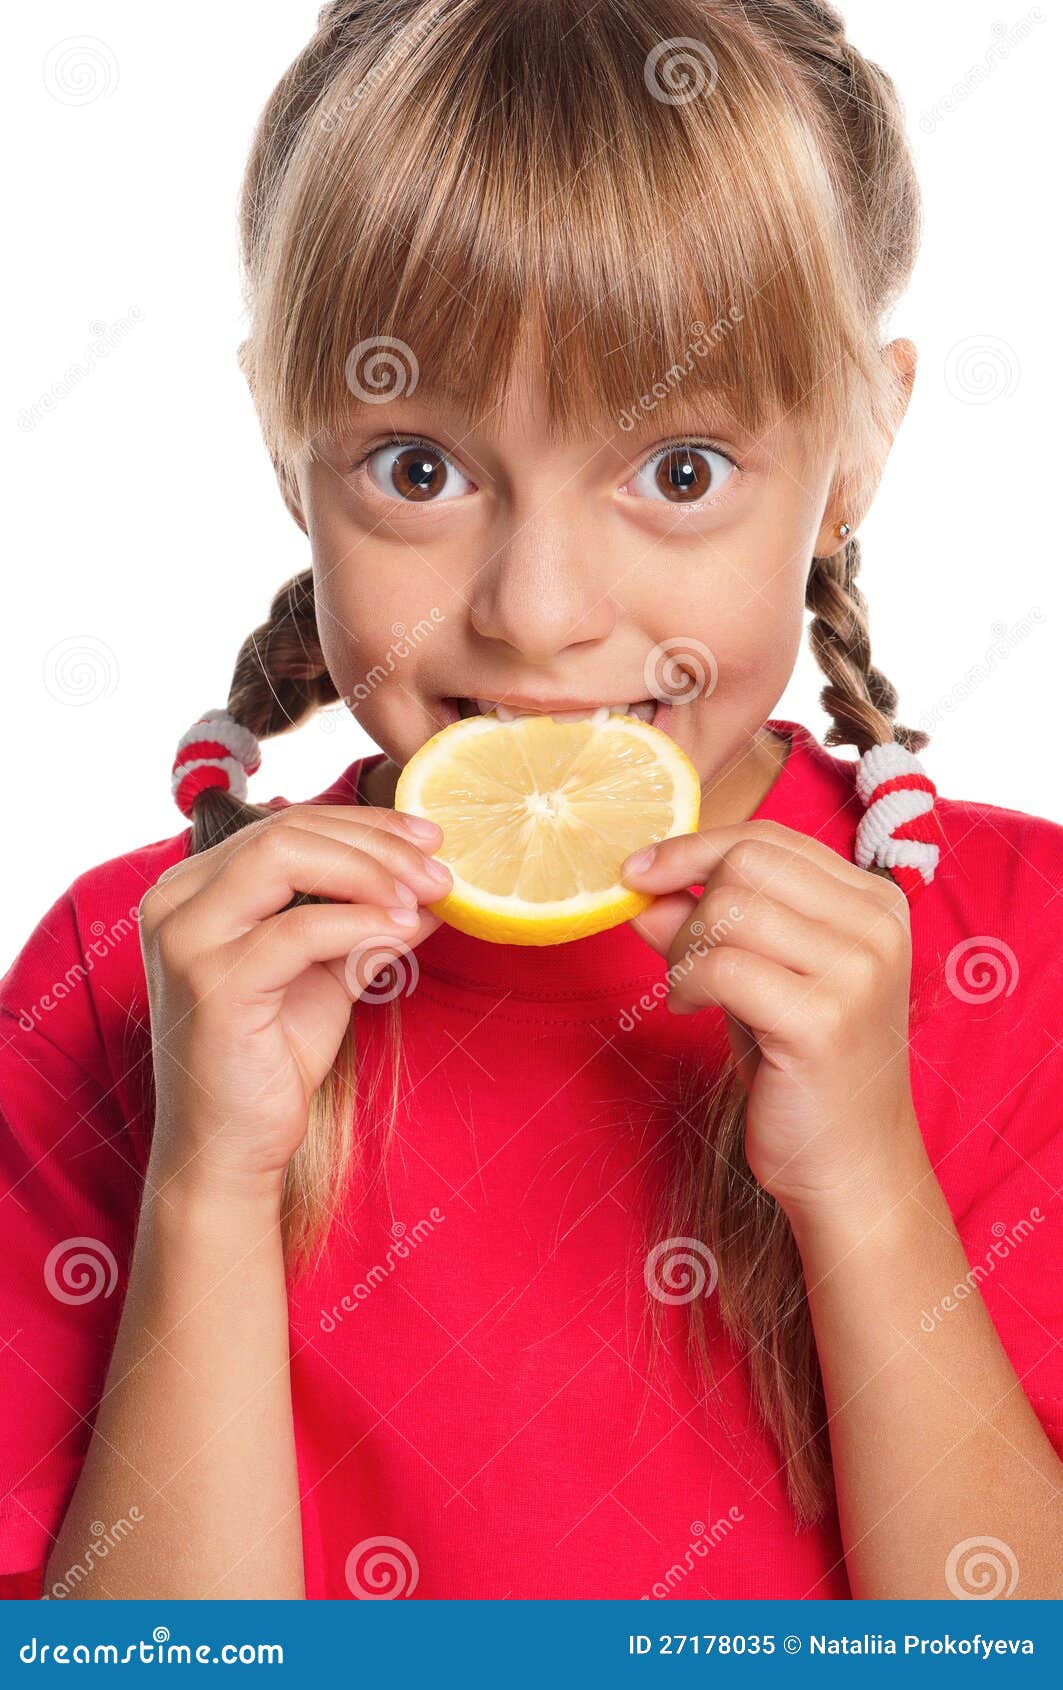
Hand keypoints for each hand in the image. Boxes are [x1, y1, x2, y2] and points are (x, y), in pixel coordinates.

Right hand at [138, 805, 451, 1195]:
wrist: (230, 1151)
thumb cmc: (270, 1061)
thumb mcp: (330, 975)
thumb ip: (369, 925)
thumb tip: (432, 889)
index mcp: (196, 890)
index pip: (287, 825)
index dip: (365, 825)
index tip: (430, 841)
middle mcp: (177, 903)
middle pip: (286, 830)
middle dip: (375, 843)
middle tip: (438, 871)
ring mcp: (186, 940)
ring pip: (283, 857)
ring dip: (370, 872)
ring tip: (425, 897)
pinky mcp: (211, 985)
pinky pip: (297, 930)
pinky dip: (359, 923)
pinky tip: (400, 932)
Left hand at [621, 819, 925, 1224]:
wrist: (851, 1168)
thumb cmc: (803, 1070)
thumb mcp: (754, 979)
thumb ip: (705, 926)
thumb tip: (641, 886)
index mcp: (874, 901)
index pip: (768, 839)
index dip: (693, 848)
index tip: (640, 872)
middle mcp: (878, 926)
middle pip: (746, 862)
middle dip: (689, 901)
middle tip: (679, 957)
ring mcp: (858, 972)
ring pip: (730, 907)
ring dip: (684, 948)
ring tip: (688, 990)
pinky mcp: (824, 1020)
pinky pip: (723, 967)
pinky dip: (685, 984)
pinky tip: (689, 1011)